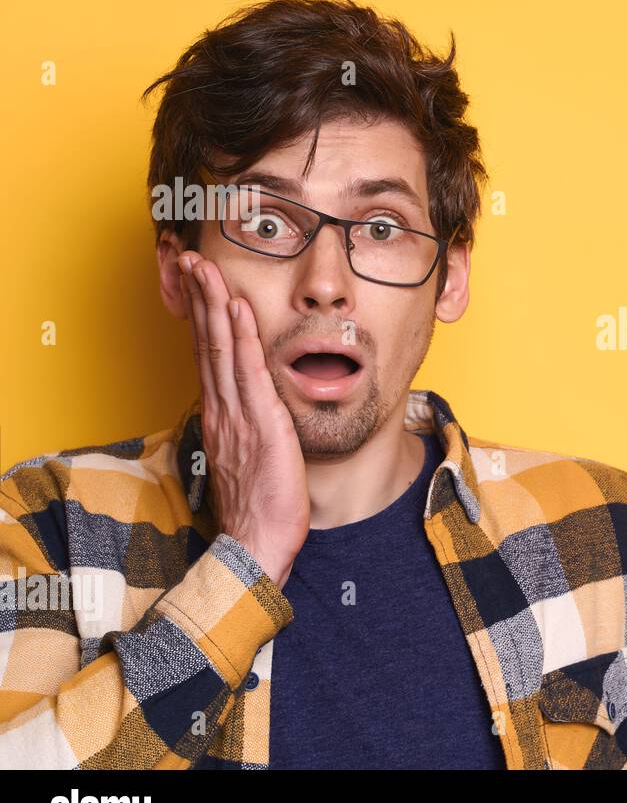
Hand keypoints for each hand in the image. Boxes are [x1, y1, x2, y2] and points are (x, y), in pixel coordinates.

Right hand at [178, 251, 308, 587]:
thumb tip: (255, 409)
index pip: (207, 355)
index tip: (194, 284)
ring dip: (214, 304)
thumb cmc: (260, 506)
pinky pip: (249, 371)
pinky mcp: (261, 423)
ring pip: (222, 348)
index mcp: (221, 415)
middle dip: (198, 298)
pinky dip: (242, 337)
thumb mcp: (250, 457)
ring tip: (205, 268)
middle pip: (206, 343)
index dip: (200, 317)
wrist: (257, 544)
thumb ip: (249, 428)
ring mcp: (238, 414)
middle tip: (188, 259)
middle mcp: (223, 409)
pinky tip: (238, 308)